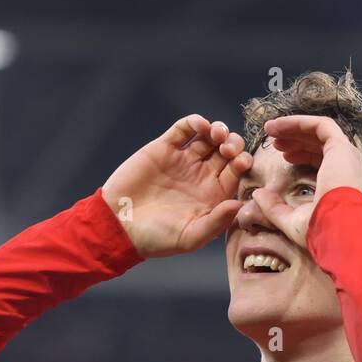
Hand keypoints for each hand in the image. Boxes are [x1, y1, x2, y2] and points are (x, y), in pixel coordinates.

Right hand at [102, 114, 252, 257]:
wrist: (118, 225)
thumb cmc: (155, 239)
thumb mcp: (190, 237)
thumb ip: (217, 222)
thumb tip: (240, 203)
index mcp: (212, 196)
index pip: (237, 173)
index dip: (243, 162)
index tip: (240, 162)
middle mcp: (201, 176)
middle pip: (228, 150)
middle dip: (234, 144)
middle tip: (228, 148)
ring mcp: (183, 160)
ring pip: (210, 136)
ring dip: (220, 130)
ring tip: (217, 135)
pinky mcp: (164, 148)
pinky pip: (184, 129)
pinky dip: (195, 122)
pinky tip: (201, 126)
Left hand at [251, 115, 361, 246]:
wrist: (338, 231)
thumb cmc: (320, 232)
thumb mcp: (290, 220)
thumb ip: (274, 207)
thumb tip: (257, 195)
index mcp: (341, 183)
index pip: (321, 160)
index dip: (300, 154)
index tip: (282, 154)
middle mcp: (347, 167)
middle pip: (319, 144)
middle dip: (295, 138)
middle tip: (273, 139)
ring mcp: (347, 155)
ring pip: (319, 132)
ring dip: (294, 127)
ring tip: (271, 129)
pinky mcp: (342, 147)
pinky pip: (321, 125)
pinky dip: (300, 122)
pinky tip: (280, 125)